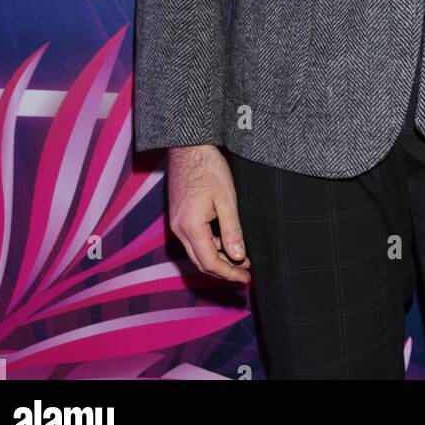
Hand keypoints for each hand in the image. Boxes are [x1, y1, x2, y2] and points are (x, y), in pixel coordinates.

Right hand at [167, 144, 251, 284]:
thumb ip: (232, 230)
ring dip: (218, 259)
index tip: (246, 278)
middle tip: (246, 273)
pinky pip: (194, 239)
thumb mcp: (226, 199)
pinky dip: (211, 246)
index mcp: (191, 227)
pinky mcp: (179, 215)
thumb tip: (238, 257)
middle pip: (201, 261)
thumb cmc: (209, 169)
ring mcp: (177, 222)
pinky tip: (227, 242)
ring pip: (197, 251)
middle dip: (224, 270)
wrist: (189, 147)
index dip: (229, 274)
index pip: (210, 262)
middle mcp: (179, 229)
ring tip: (241, 259)